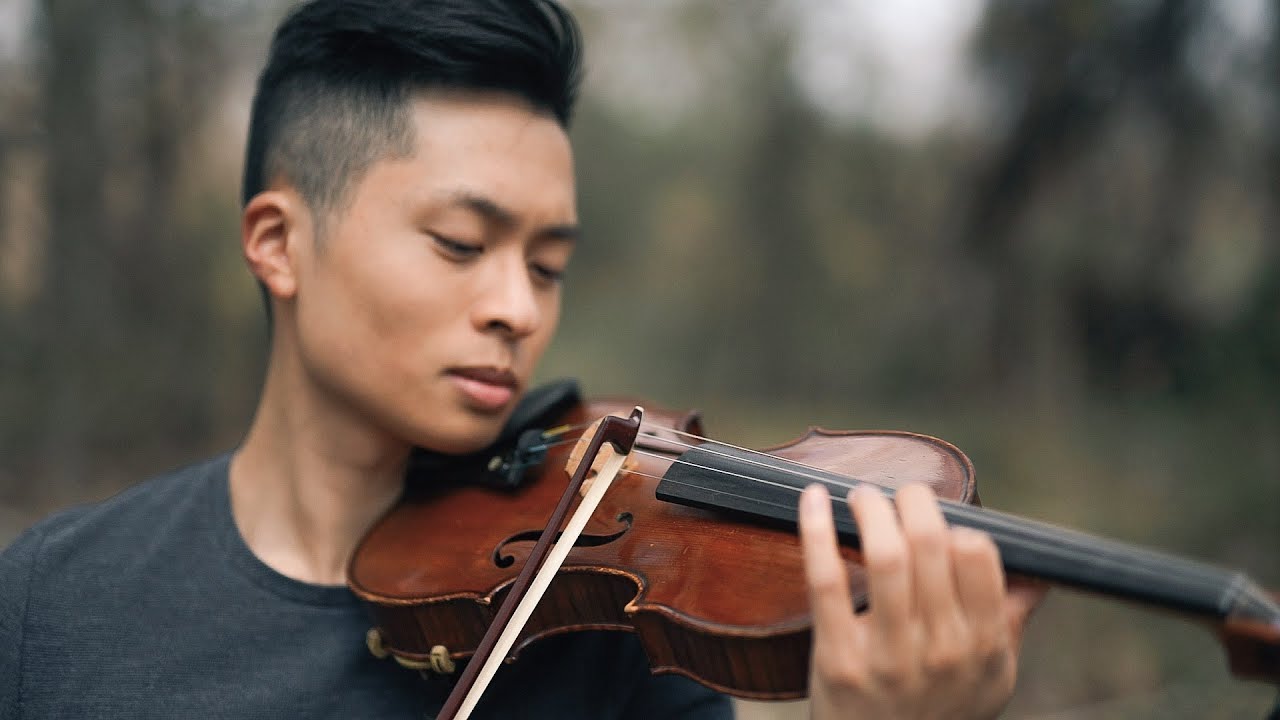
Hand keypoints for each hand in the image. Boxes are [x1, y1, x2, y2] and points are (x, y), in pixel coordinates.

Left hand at [798, 483, 1045, 719]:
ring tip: (862, 495)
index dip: (955, 526)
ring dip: (871, 508)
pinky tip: (813, 501)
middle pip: (930, 544)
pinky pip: (826, 581)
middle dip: (913, 500)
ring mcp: (888, 656)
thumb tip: (1040, 574)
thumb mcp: (990, 678)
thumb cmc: (939, 712)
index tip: (937, 521)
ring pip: (885, 556)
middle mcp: (941, 649)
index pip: (977, 555)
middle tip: (899, 492)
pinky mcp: (838, 659)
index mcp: (982, 644)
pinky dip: (816, 532)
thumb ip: (1011, 623)